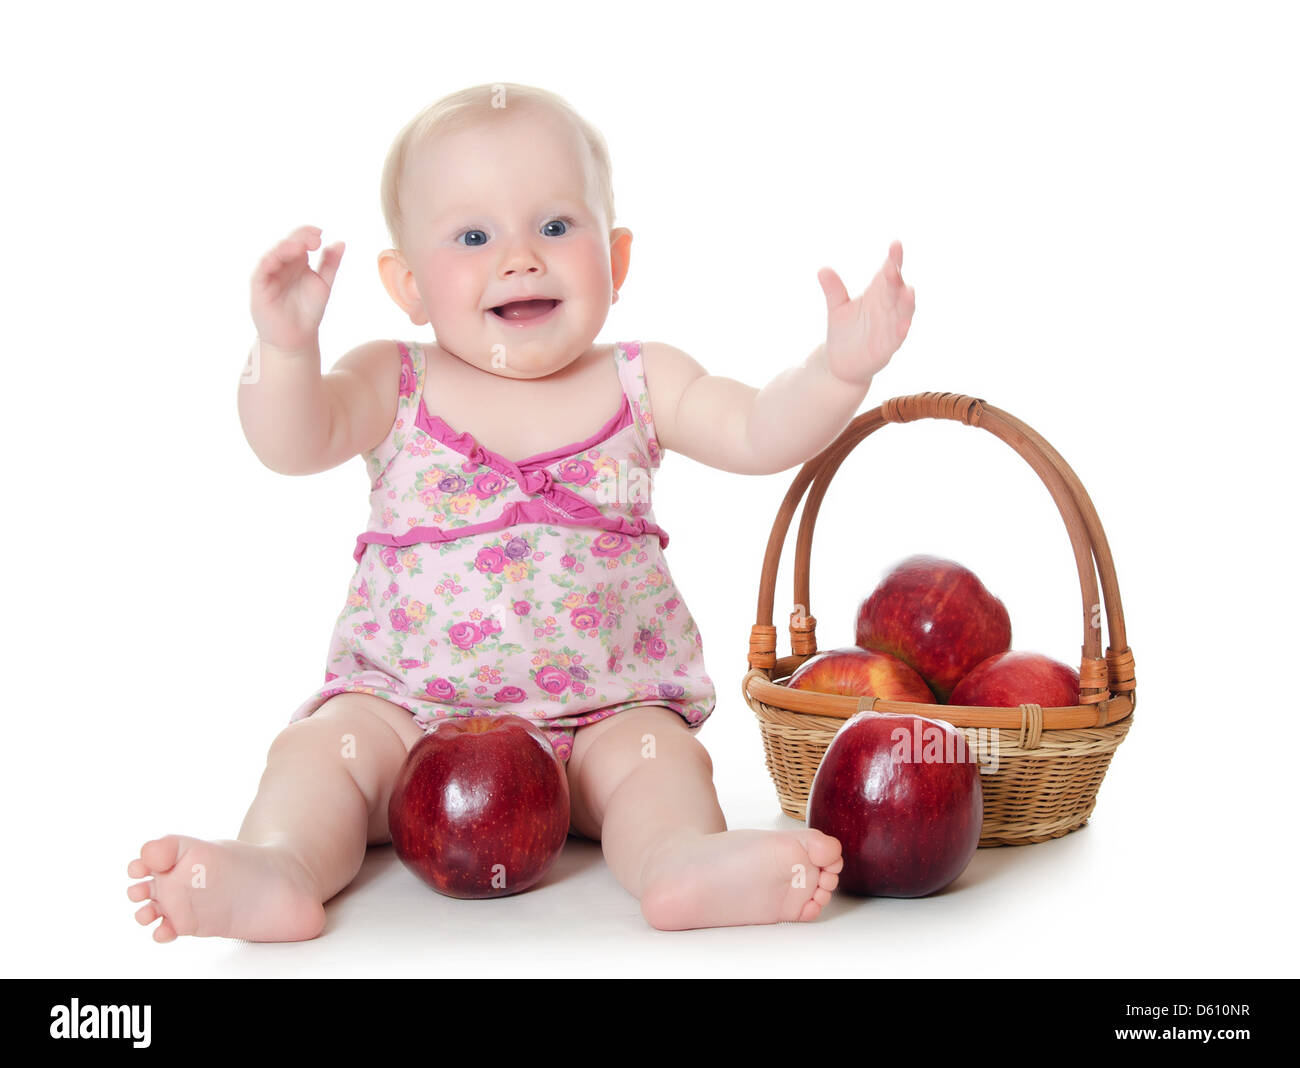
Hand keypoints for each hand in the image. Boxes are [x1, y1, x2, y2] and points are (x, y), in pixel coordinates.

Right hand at [249, 224, 344, 352]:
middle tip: (315, 238)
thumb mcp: (324, 284)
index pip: (300, 240)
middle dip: (300, 238)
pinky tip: (281, 257)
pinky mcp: (259, 286)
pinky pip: (262, 269)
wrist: (297, 338)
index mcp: (297, 261)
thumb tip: (341, 242)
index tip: (321, 233)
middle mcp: (281, 264)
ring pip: (273, 253)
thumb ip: (330, 264)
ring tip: (300, 246)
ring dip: (286, 247)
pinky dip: (270, 261)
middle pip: (287, 243)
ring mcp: (269, 273)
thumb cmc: (309, 311)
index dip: (308, 233)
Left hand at [817, 241, 915, 384]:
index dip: (894, 259)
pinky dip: (901, 330)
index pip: (889, 272)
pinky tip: (904, 324)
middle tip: (892, 267)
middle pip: (896, 289)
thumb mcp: (837, 308)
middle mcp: (888, 307)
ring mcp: (891, 325)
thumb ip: (833, 290)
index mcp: (878, 293)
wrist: (841, 363)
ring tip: (908, 291)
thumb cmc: (844, 331)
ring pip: (903, 312)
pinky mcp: (889, 346)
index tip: (895, 244)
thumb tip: (822, 269)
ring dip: (906, 303)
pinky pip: (898, 337)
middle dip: (896, 279)